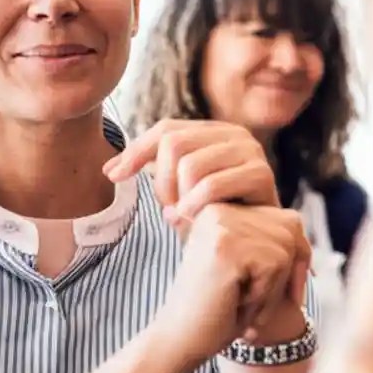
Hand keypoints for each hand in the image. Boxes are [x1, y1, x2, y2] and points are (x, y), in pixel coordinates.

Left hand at [103, 119, 278, 223]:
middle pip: (175, 144)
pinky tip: (191, 218)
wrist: (259, 242)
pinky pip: (211, 185)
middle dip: (162, 181)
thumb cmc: (218, 214)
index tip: (113, 175)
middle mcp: (236, 134)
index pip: (166, 129)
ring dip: (178, 197)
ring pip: (190, 165)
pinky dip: (194, 205)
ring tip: (183, 215)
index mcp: (216, 131)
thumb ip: (152, 173)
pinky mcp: (262, 175)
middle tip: (167, 208)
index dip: (136, 151)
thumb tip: (109, 170)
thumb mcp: (180, 189)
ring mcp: (252, 152)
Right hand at [158, 204, 310, 361]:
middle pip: (292, 230)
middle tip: (259, 303)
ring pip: (285, 250)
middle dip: (288, 273)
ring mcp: (220, 225)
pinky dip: (265, 296)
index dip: (299, 257)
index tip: (287, 290)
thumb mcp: (251, 266)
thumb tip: (298, 219)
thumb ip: (271, 238)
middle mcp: (219, 209)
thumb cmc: (220, 307)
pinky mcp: (224, 247)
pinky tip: (237, 306)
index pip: (290, 221)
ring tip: (243, 304)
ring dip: (273, 289)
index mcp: (224, 209)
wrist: (182, 340)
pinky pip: (274, 267)